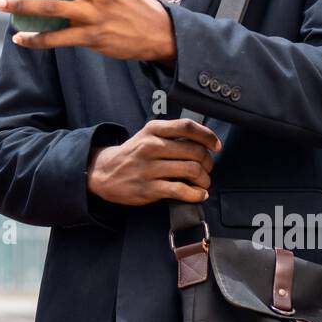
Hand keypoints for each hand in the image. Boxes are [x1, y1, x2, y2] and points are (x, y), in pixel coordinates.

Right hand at [86, 118, 220, 206]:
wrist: (105, 173)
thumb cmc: (133, 154)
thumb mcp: (148, 135)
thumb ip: (172, 134)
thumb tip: (204, 141)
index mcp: (153, 130)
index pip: (187, 127)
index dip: (207, 136)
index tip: (216, 146)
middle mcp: (151, 146)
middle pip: (195, 151)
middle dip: (208, 163)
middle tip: (207, 169)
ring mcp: (149, 168)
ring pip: (192, 171)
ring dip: (204, 180)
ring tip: (203, 183)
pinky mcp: (149, 188)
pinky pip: (181, 191)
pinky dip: (196, 194)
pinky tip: (198, 194)